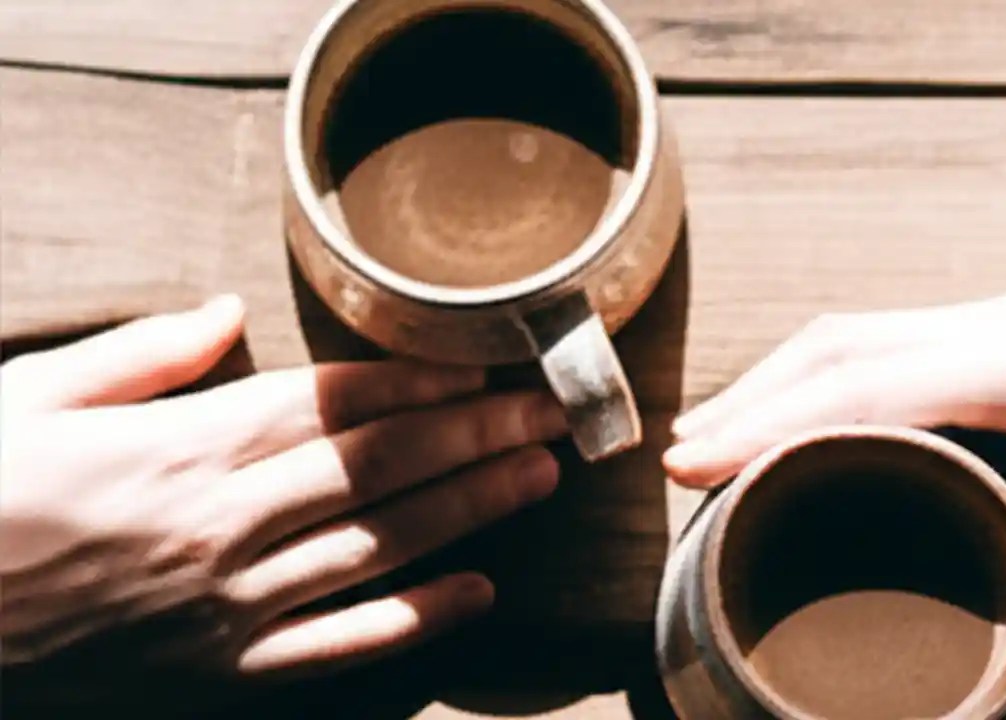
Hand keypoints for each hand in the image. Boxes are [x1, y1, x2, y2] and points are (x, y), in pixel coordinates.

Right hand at [0, 296, 567, 709]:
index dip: (424, 383)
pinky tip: (477, 594)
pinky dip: (414, 622)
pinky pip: (338, 646)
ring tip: (540, 477)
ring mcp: (228, 606)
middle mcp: (223, 523)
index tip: (488, 366)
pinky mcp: (218, 673)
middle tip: (554, 412)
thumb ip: (141, 355)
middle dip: (478, 435)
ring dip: (469, 510)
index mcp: (181, 446)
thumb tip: (223, 309)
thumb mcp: (29, 397)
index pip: (334, 405)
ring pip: (379, 547)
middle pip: (380, 468)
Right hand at [664, 289, 1005, 716]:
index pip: (858, 384)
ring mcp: (1003, 321)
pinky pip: (890, 340)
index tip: (692, 463)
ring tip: (723, 435)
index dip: (766, 424)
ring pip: (857, 332)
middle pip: (836, 344)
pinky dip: (827, 376)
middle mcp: (998, 325)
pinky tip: (812, 414)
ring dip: (782, 379)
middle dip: (751, 397)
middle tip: (683, 458)